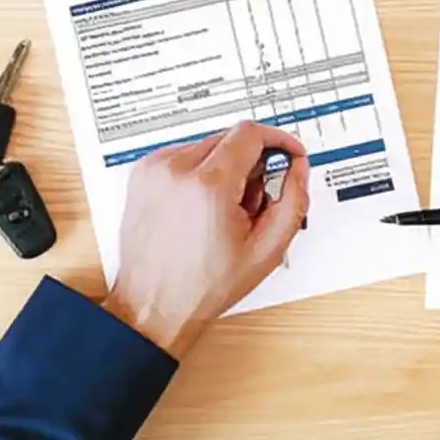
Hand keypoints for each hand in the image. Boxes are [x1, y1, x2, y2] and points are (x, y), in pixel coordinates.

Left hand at [102, 121, 308, 358]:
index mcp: (207, 186)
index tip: (287, 154)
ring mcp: (154, 170)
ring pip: (208, 146)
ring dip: (226, 168)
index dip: (278, 140)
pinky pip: (184, 157)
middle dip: (252, 162)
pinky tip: (202, 207)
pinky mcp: (142, 174)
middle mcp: (175, 170)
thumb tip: (297, 169)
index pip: (251, 133)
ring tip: (224, 210)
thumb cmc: (201, 286)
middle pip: (230, 137)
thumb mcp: (266, 250)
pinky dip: (200, 173)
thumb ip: (293, 201)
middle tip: (253, 201)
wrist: (152, 306)